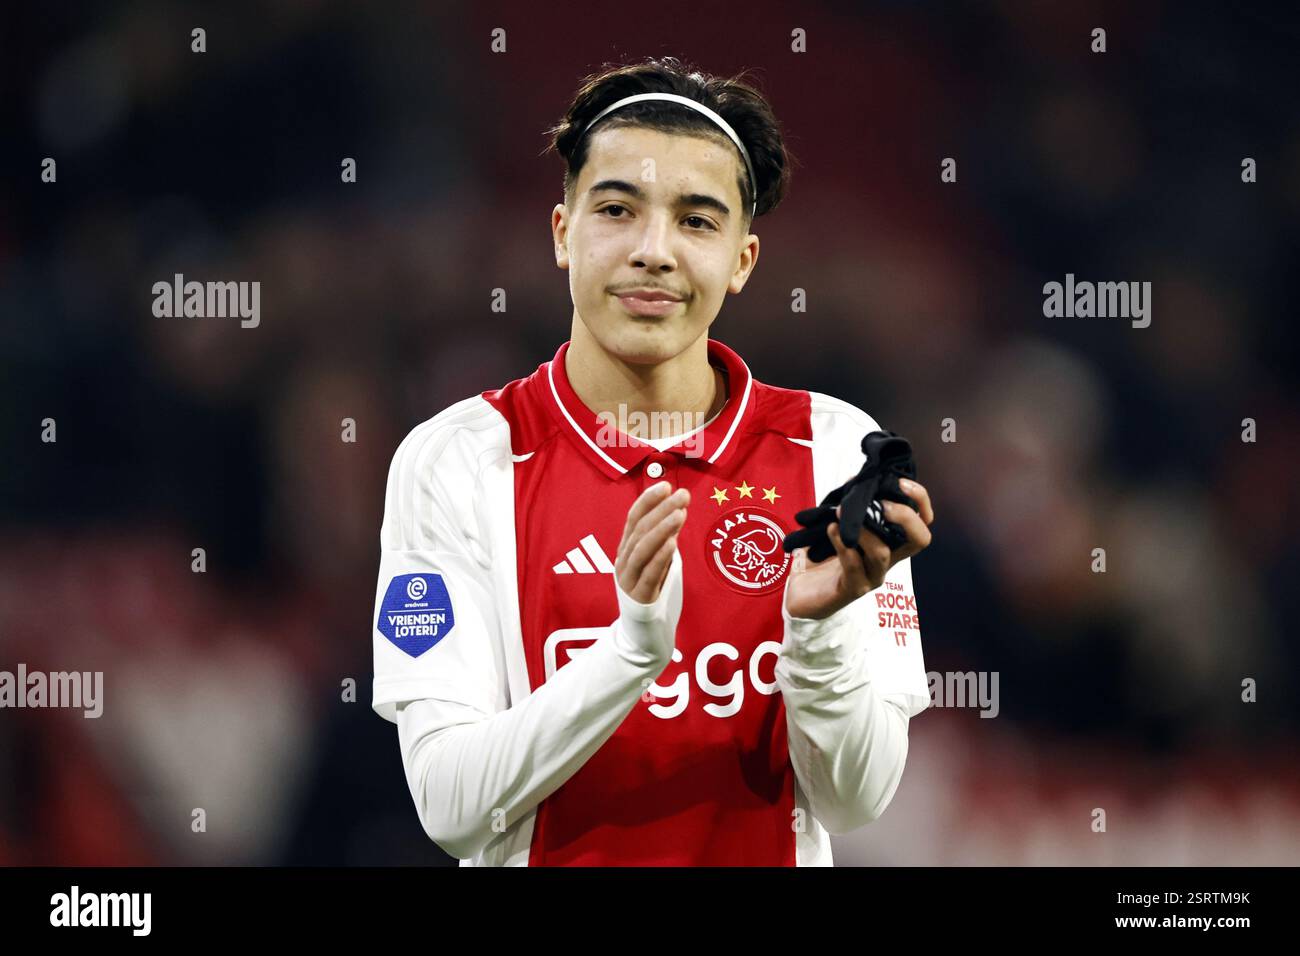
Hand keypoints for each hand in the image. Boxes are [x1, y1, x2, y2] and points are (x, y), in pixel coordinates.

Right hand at [616, 481, 689, 603]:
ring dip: (662, 529)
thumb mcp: (661, 563)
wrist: (644, 639)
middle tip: (682, 494)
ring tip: (680, 513)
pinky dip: (660, 557)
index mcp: (627, 551)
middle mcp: (624, 563)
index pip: (634, 519)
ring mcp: (629, 581)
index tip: (666, 485)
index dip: (649, 500)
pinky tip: (673, 543)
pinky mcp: (639, 599)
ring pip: (642, 549)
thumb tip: (676, 512)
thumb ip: (665, 540)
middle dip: (662, 509)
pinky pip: (649, 575)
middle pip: (640, 530)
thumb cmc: (655, 598)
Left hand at [784, 478, 933, 620]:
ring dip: (863, 529)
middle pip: (920, 540)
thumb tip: (854, 479)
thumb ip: (850, 505)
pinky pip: (854, 567)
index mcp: (891, 542)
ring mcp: (873, 576)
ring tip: (840, 514)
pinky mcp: (853, 589)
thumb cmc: (825, 558)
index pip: (923, 522)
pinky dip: (843, 545)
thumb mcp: (840, 526)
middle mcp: (888, 560)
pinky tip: (831, 530)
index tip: (901, 482)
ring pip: (882, 553)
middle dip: (906, 517)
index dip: (920, 501)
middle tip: (881, 504)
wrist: (806, 594)